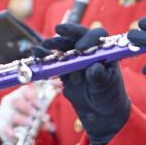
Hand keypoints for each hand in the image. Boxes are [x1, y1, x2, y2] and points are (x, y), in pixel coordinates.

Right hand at [0, 84, 43, 142]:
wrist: (10, 126)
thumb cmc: (24, 116)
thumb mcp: (33, 115)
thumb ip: (41, 119)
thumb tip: (51, 126)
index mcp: (19, 95)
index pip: (24, 91)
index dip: (33, 97)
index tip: (41, 106)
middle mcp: (9, 102)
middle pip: (15, 101)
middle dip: (27, 108)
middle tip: (36, 115)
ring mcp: (3, 113)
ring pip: (11, 115)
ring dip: (23, 120)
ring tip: (31, 125)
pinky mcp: (0, 125)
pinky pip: (4, 128)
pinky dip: (11, 133)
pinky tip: (17, 136)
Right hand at [43, 23, 129, 144]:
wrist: (100, 112)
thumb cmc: (108, 97)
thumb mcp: (106, 88)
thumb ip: (99, 77)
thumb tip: (94, 67)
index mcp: (104, 51)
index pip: (97, 36)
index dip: (89, 37)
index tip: (80, 48)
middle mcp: (89, 51)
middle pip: (77, 37)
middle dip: (66, 34)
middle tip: (57, 32)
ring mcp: (76, 59)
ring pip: (63, 46)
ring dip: (52, 44)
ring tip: (40, 47)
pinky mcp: (64, 69)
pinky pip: (53, 60)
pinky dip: (44, 58)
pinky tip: (37, 56)